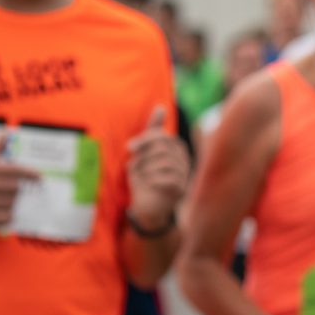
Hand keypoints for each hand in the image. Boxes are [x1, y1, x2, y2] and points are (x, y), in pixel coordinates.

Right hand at [0, 129, 37, 234]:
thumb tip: (6, 134)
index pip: (12, 170)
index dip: (29, 174)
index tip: (39, 177)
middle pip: (14, 188)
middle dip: (20, 191)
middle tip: (22, 192)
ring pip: (10, 203)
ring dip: (14, 204)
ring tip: (10, 202)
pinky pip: (3, 218)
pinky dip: (7, 216)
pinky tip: (3, 213)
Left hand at [125, 106, 190, 225]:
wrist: (147, 207)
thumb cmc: (145, 177)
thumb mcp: (144, 153)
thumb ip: (153, 131)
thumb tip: (160, 107)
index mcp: (177, 149)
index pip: (162, 137)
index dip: (145, 139)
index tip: (129, 147)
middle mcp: (184, 160)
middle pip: (163, 148)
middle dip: (144, 156)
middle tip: (135, 167)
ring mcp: (185, 175)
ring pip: (164, 162)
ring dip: (146, 169)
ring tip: (141, 177)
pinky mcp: (181, 189)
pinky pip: (166, 178)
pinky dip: (151, 181)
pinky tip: (148, 185)